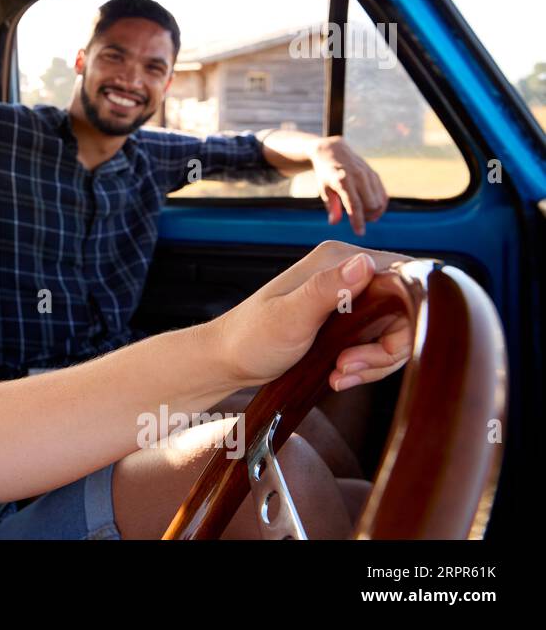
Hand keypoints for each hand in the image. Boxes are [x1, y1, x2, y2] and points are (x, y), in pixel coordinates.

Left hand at [214, 241, 412, 390]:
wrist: (229, 360)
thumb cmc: (251, 338)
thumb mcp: (289, 317)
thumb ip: (327, 290)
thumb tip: (366, 263)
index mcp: (338, 259)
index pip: (405, 278)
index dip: (406, 317)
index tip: (379, 348)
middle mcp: (348, 272)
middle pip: (404, 310)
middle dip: (386, 349)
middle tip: (350, 367)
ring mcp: (348, 297)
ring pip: (393, 331)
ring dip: (374, 362)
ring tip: (341, 375)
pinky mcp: (347, 321)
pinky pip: (377, 343)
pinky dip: (366, 365)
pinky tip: (340, 376)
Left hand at [310, 137, 387, 234]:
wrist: (333, 151)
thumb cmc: (326, 173)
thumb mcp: (324, 189)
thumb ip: (331, 206)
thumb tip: (334, 223)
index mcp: (343, 181)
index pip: (354, 205)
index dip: (358, 221)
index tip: (360, 233)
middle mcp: (358, 176)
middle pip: (371, 205)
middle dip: (366, 217)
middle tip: (357, 219)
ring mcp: (368, 174)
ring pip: (379, 201)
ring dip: (374, 213)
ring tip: (363, 214)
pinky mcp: (374, 174)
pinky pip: (383, 194)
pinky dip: (381, 205)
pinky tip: (373, 209)